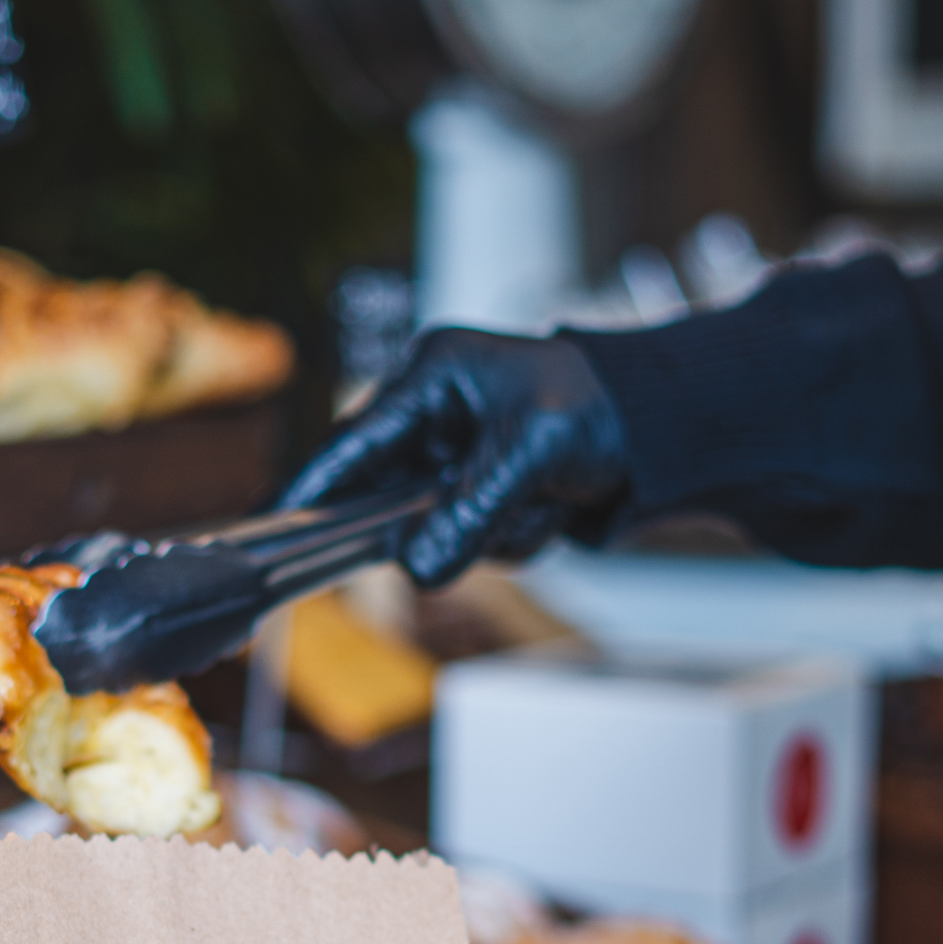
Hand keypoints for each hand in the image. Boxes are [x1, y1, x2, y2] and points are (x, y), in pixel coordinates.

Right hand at [279, 328, 629, 587]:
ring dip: (488, 530)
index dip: (315, 483)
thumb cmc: (604, 406)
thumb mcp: (534, 454)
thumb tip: (419, 567)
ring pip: (431, 528)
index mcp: (434, 376)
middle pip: (388, 495)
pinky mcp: (473, 492)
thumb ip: (472, 510)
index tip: (278, 518)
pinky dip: (507, 536)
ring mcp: (452, 458)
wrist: (664, 429)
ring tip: (540, 501)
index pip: (354, 440)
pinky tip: (545, 509)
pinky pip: (465, 540)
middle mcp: (434, 416)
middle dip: (438, 518)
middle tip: (489, 515)